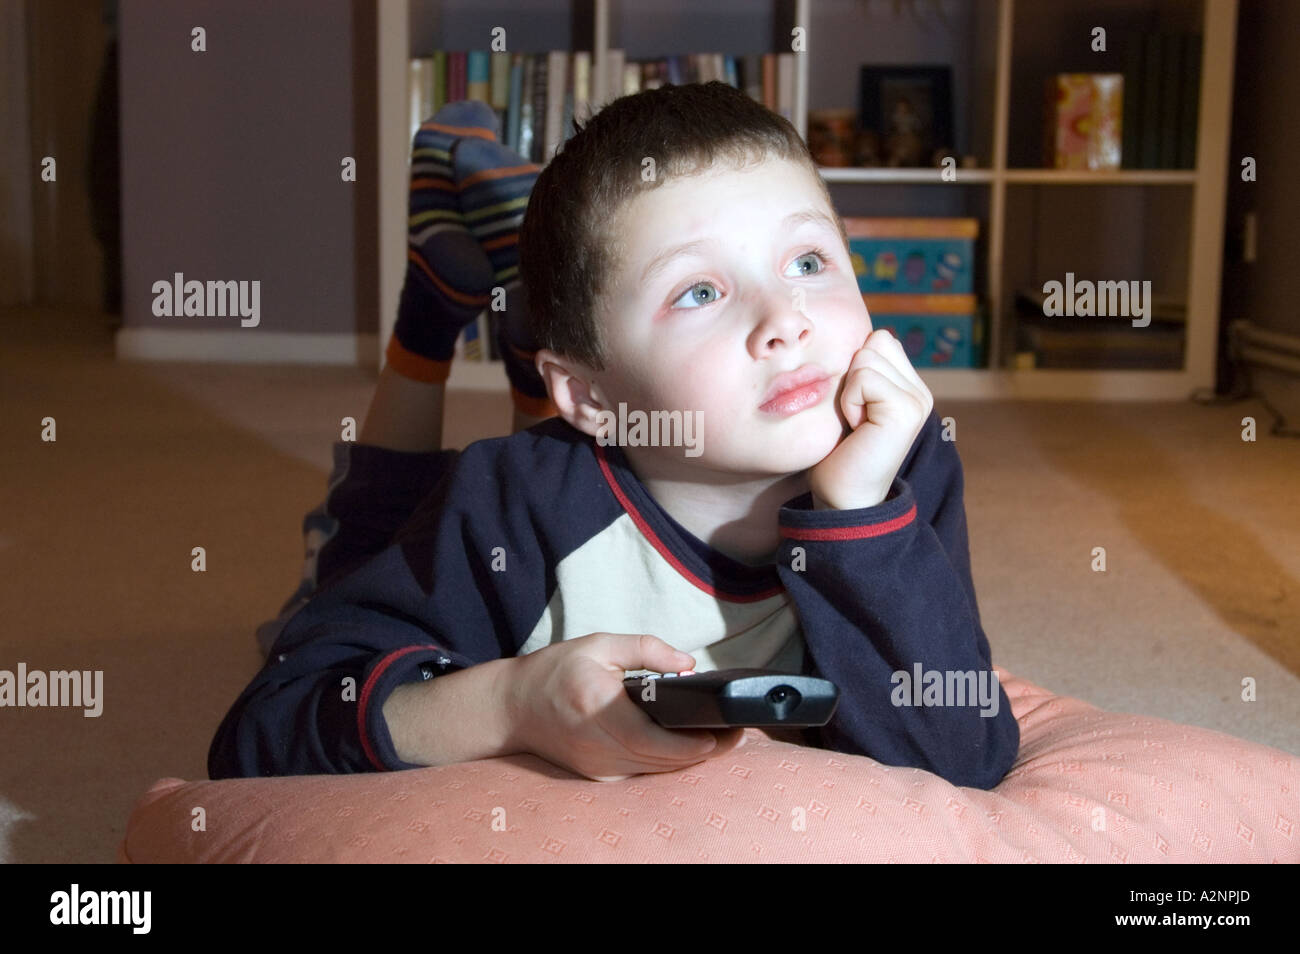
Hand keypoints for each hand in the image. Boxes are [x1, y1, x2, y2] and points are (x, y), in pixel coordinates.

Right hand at [504, 633, 745, 781]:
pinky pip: (642, 772)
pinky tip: (687, 746)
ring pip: (655, 771)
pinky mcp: (598, 776)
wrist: (512, 707)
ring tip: (722, 738)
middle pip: (660, 760)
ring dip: (689, 759)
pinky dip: (667, 761)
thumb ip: (647, 648)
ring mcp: (596, 766)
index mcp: (597, 707)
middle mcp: (596, 744)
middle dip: (702, 751)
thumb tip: (689, 665)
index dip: (689, 744)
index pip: (650, 738)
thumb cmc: (556, 671)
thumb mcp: (599, 644)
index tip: (719, 734)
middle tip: (736, 733)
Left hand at [809, 328, 933, 509]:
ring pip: (866, 357)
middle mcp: (920, 391)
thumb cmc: (837, 453)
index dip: (854, 367)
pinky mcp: (906, 409)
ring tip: (856, 423)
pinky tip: (858, 428)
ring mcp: (918, 400)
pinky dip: (850, 401)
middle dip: (852, 376)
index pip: (879, 339)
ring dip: (849, 390)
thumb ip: (861, 371)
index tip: (853, 407)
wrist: (843, 498)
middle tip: (854, 417)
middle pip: (875, 341)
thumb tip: (854, 335)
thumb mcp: (850, 402)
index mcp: (909, 386)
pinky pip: (863, 378)